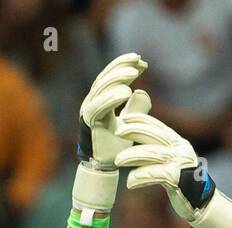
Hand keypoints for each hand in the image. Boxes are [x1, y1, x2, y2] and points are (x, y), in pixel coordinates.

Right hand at [73, 53, 150, 216]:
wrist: (105, 165)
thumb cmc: (117, 144)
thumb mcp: (131, 122)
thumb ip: (137, 108)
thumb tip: (143, 91)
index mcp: (102, 99)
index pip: (112, 76)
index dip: (124, 65)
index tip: (142, 61)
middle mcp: (93, 101)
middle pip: (105, 77)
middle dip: (121, 66)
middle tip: (137, 59)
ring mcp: (88, 110)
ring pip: (101, 88)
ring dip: (117, 78)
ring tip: (133, 72)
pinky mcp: (88, 122)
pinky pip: (98, 106)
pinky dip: (111, 98)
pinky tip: (125, 91)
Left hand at [113, 112, 231, 227]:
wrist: (201, 202)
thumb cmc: (181, 181)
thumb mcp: (172, 160)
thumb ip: (158, 149)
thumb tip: (135, 138)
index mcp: (177, 142)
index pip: (157, 125)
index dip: (141, 119)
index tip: (125, 117)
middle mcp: (180, 149)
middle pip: (154, 135)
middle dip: (134, 131)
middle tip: (117, 132)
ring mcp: (180, 163)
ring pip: (151, 154)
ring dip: (131, 155)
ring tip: (117, 160)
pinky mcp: (178, 179)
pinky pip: (154, 174)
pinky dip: (140, 177)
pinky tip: (130, 183)